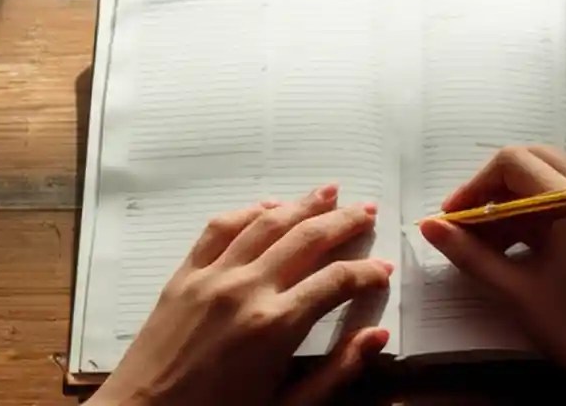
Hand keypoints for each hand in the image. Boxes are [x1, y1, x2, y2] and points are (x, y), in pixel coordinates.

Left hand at [92, 185, 393, 405]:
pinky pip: (220, 228)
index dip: (367, 272)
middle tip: (367, 210)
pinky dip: (249, 211)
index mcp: (275, 326)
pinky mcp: (184, 275)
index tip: (382, 269)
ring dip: (302, 204)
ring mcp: (212, 277)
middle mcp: (246, 290)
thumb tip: (377, 337)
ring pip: (267, 223)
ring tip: (329, 192)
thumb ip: (336, 372)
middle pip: (307, 239)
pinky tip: (269, 206)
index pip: (337, 281)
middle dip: (343, 222)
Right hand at [419, 146, 565, 404]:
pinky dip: (552, 211)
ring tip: (498, 244)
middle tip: (472, 225)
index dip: (476, 185)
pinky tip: (533, 247)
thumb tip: (431, 226)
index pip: (514, 163)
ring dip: (524, 201)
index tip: (455, 217)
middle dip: (498, 189)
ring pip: (560, 177)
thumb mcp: (517, 290)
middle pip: (538, 161)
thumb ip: (470, 252)